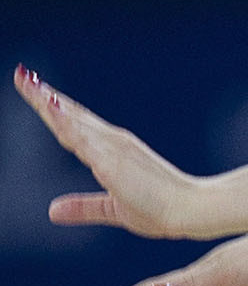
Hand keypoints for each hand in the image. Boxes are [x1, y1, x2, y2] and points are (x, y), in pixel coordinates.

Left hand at [14, 64, 202, 237]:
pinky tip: (50, 105)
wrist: (189, 210)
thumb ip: (84, 208)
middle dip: (43, 95)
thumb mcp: (113, 210)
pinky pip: (83, 136)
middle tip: (21, 74)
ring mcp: (112, 147)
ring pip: (73, 119)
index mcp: (111, 151)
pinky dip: (65, 119)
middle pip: (70, 114)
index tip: (33, 89)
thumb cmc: (161, 209)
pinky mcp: (112, 159)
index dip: (53, 107)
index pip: (75, 124)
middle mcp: (111, 142)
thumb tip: (52, 211)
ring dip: (48, 100)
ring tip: (28, 81)